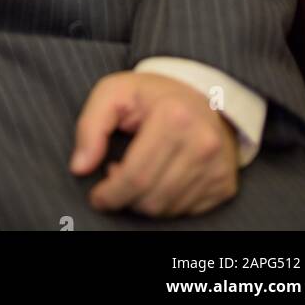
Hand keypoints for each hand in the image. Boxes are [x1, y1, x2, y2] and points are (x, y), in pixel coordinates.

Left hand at [69, 72, 238, 217]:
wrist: (201, 94)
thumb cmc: (151, 95)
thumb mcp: (113, 93)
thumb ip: (90, 127)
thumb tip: (79, 167)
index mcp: (174, 117)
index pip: (135, 177)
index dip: (110, 194)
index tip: (97, 196)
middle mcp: (202, 144)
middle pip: (151, 199)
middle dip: (125, 199)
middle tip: (115, 184)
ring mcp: (218, 166)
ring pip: (168, 209)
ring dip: (144, 201)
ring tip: (137, 176)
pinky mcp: (225, 184)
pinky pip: (186, 211)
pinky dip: (166, 203)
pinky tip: (159, 180)